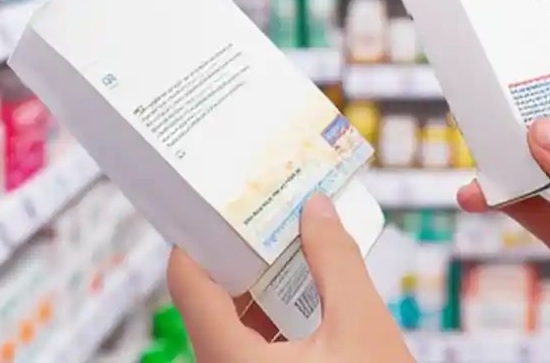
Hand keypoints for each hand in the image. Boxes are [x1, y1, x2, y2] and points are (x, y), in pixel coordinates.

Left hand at [167, 195, 412, 362]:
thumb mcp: (361, 322)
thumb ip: (335, 259)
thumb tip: (316, 208)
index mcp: (232, 361)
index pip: (188, 286)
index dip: (200, 237)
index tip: (221, 203)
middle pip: (211, 303)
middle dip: (244, 256)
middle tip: (270, 217)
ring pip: (233, 328)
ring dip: (262, 287)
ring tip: (296, 249)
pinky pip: (252, 349)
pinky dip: (274, 318)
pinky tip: (308, 296)